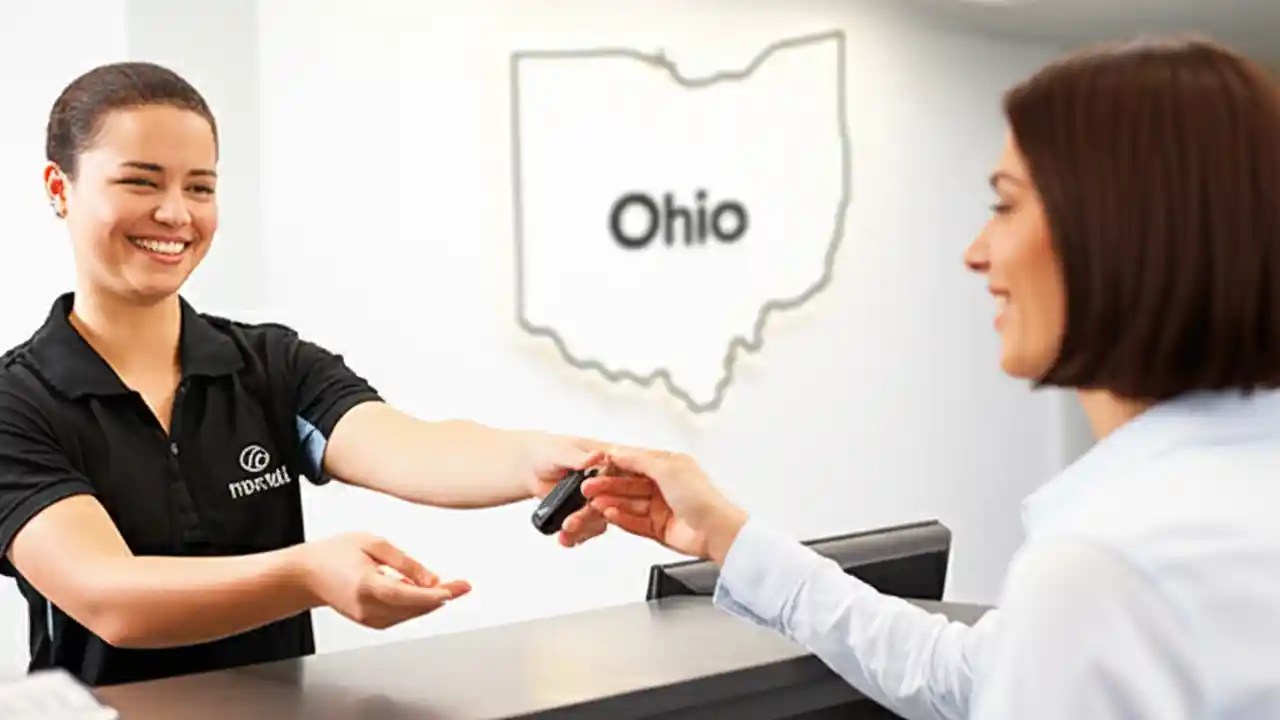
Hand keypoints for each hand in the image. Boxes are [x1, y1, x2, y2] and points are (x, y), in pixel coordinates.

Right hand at [297, 533, 470, 629]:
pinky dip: (415, 603)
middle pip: (415, 607)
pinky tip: (413, 588)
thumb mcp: (374, 544)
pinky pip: (402, 615)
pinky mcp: (371, 623)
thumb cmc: (335, 554)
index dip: (435, 593)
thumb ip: (406, 562)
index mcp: (366, 586)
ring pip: (412, 613)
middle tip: (463, 584)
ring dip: (429, 599)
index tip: (456, 588)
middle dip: (441, 596)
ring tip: (437, 581)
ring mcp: (369, 619)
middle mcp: (368, 608)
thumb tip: (434, 579)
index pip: (408, 595)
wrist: (307, 575)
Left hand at [520, 432, 610, 547]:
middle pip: (611, 503)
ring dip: (583, 528)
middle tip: (572, 522)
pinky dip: (577, 536)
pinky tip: (566, 539)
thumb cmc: (550, 451)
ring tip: (565, 531)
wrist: (533, 468)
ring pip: (599, 519)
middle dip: (591, 514)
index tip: (596, 498)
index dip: (613, 491)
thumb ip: (579, 457)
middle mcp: (610, 483)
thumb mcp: (562, 451)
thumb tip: (597, 455)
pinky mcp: (588, 516)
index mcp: (612, 462)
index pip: (622, 478)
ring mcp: (599, 500)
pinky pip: (588, 529)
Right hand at [581, 449, 747, 563]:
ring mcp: (661, 507)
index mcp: (669, 466)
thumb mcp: (667, 468)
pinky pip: (633, 521)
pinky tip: (609, 514)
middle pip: (628, 484)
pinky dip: (620, 517)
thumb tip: (619, 451)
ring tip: (595, 502)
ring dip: (611, 502)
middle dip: (607, 485)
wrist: (716, 531)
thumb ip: (639, 460)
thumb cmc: (702, 498)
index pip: (635, 462)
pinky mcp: (658, 528)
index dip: (614, 464)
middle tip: (588, 487)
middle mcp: (664, 486)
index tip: (594, 466)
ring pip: (628, 503)